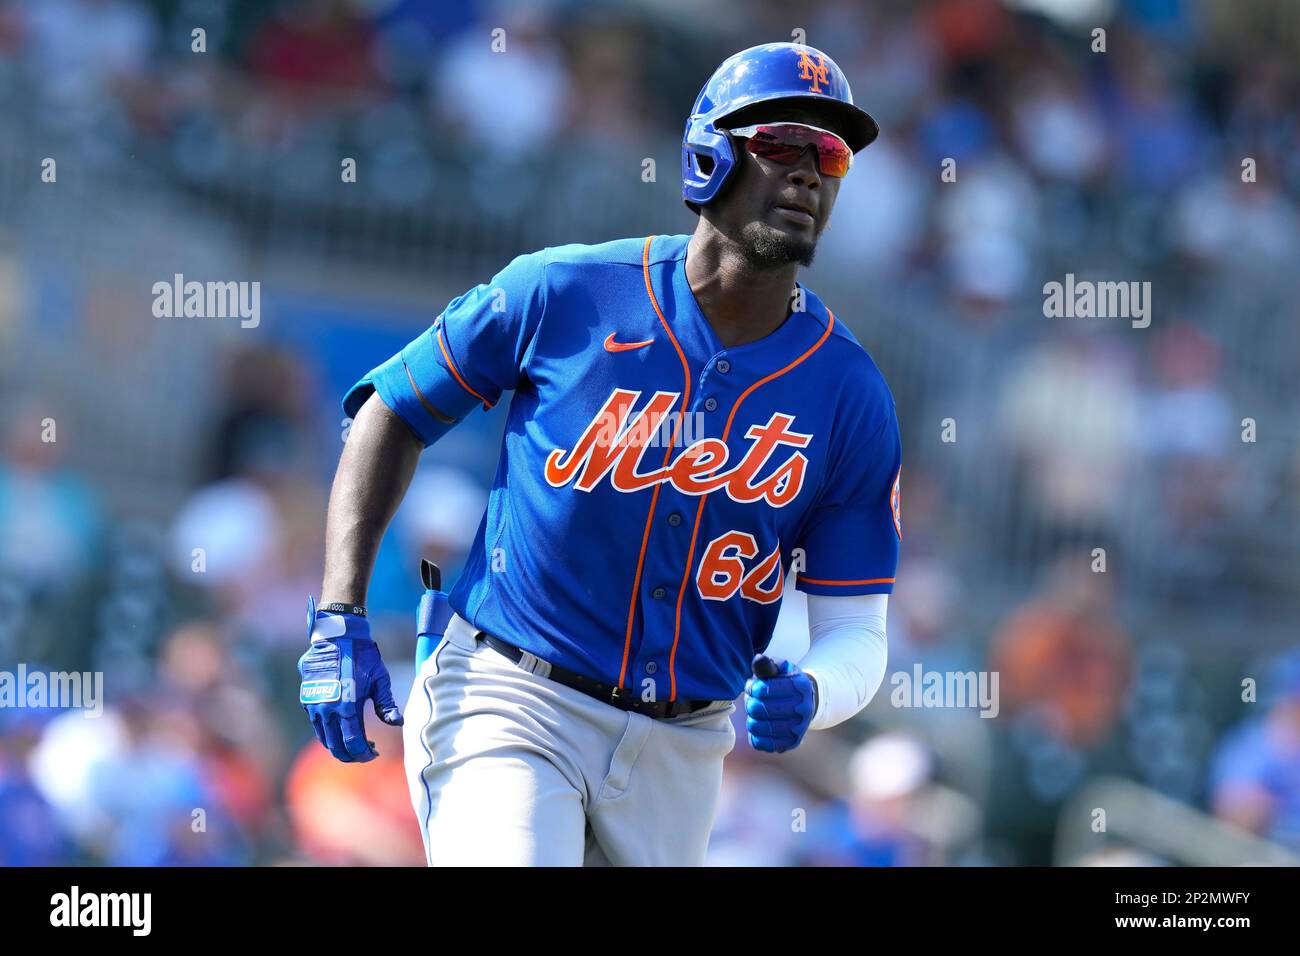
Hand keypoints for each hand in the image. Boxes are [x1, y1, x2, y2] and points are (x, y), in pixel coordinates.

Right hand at [298, 600, 402, 762]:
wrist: (336, 636)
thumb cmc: (362, 656)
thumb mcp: (380, 679)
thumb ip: (387, 704)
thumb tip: (398, 723)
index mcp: (348, 708)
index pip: (354, 744)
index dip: (365, 754)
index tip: (375, 753)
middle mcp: (328, 711)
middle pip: (337, 747)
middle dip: (352, 755)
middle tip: (365, 753)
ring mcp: (314, 707)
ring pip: (325, 739)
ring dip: (339, 746)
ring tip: (354, 742)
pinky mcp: (307, 701)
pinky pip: (317, 726)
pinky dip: (328, 734)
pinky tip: (341, 729)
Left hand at [744, 654, 816, 753]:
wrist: (805, 703)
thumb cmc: (786, 683)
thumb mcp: (780, 669)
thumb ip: (767, 665)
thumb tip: (758, 660)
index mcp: (800, 686)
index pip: (764, 690)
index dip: (752, 688)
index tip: (753, 687)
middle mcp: (804, 708)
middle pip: (759, 709)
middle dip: (750, 703)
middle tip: (751, 700)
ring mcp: (799, 728)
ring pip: (758, 727)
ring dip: (751, 719)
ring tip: (755, 712)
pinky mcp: (792, 743)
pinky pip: (762, 743)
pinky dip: (755, 735)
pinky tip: (760, 725)